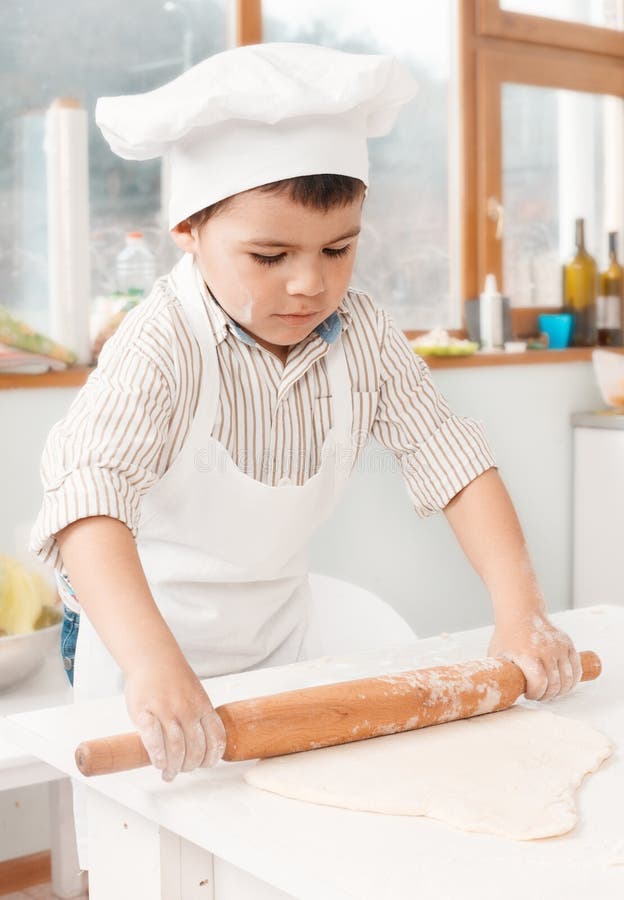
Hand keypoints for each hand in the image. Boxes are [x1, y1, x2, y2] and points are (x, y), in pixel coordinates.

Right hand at [124, 658, 226, 781]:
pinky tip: (159, 763)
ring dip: (174, 767)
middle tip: (183, 770)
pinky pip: (153, 741)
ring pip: (175, 749)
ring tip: (169, 774)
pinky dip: (158, 757)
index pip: (215, 738)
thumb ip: (200, 717)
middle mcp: (187, 710)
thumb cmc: (173, 678)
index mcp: (202, 706)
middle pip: (195, 749)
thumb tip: (204, 745)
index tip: (207, 765)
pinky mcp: (145, 713)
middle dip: (191, 766)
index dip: (213, 757)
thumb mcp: (196, 694)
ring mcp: (166, 711)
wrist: (153, 658)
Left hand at [488, 611, 581, 700]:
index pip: (539, 682)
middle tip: (539, 695)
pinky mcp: (568, 644)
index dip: (535, 694)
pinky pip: (576, 669)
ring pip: (568, 679)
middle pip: (555, 685)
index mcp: (526, 654)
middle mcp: (545, 650)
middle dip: (547, 695)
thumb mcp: (497, 654)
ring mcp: (559, 647)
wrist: (521, 613)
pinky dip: (572, 681)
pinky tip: (563, 684)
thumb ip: (500, 673)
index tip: (529, 694)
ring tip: (550, 690)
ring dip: (560, 691)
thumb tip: (499, 691)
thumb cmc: (508, 636)